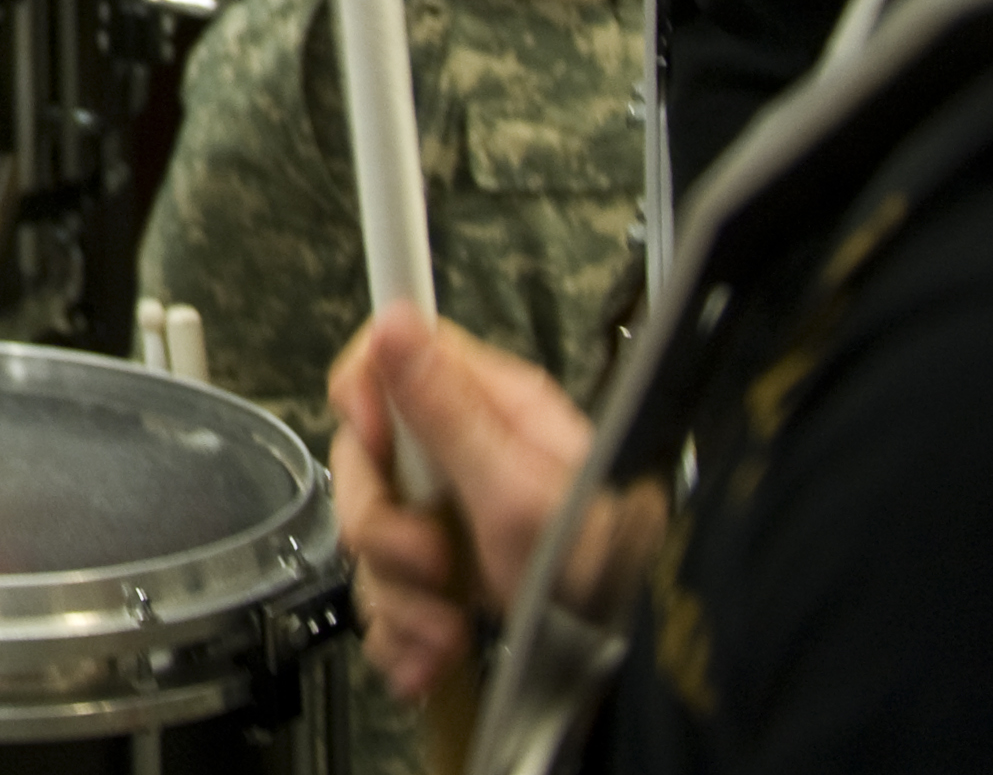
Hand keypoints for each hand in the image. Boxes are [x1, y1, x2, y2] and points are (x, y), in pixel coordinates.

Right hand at [325, 303, 593, 700]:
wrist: (628, 670)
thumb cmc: (599, 572)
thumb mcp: (519, 491)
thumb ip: (448, 412)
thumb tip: (396, 322)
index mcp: (490, 407)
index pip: (391, 355)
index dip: (364, 393)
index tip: (375, 445)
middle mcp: (464, 452)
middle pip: (364, 457)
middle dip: (384, 526)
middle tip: (432, 563)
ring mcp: (448, 515)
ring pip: (370, 534)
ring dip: (397, 596)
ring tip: (447, 631)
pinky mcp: (439, 575)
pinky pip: (381, 592)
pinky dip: (399, 632)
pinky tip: (430, 655)